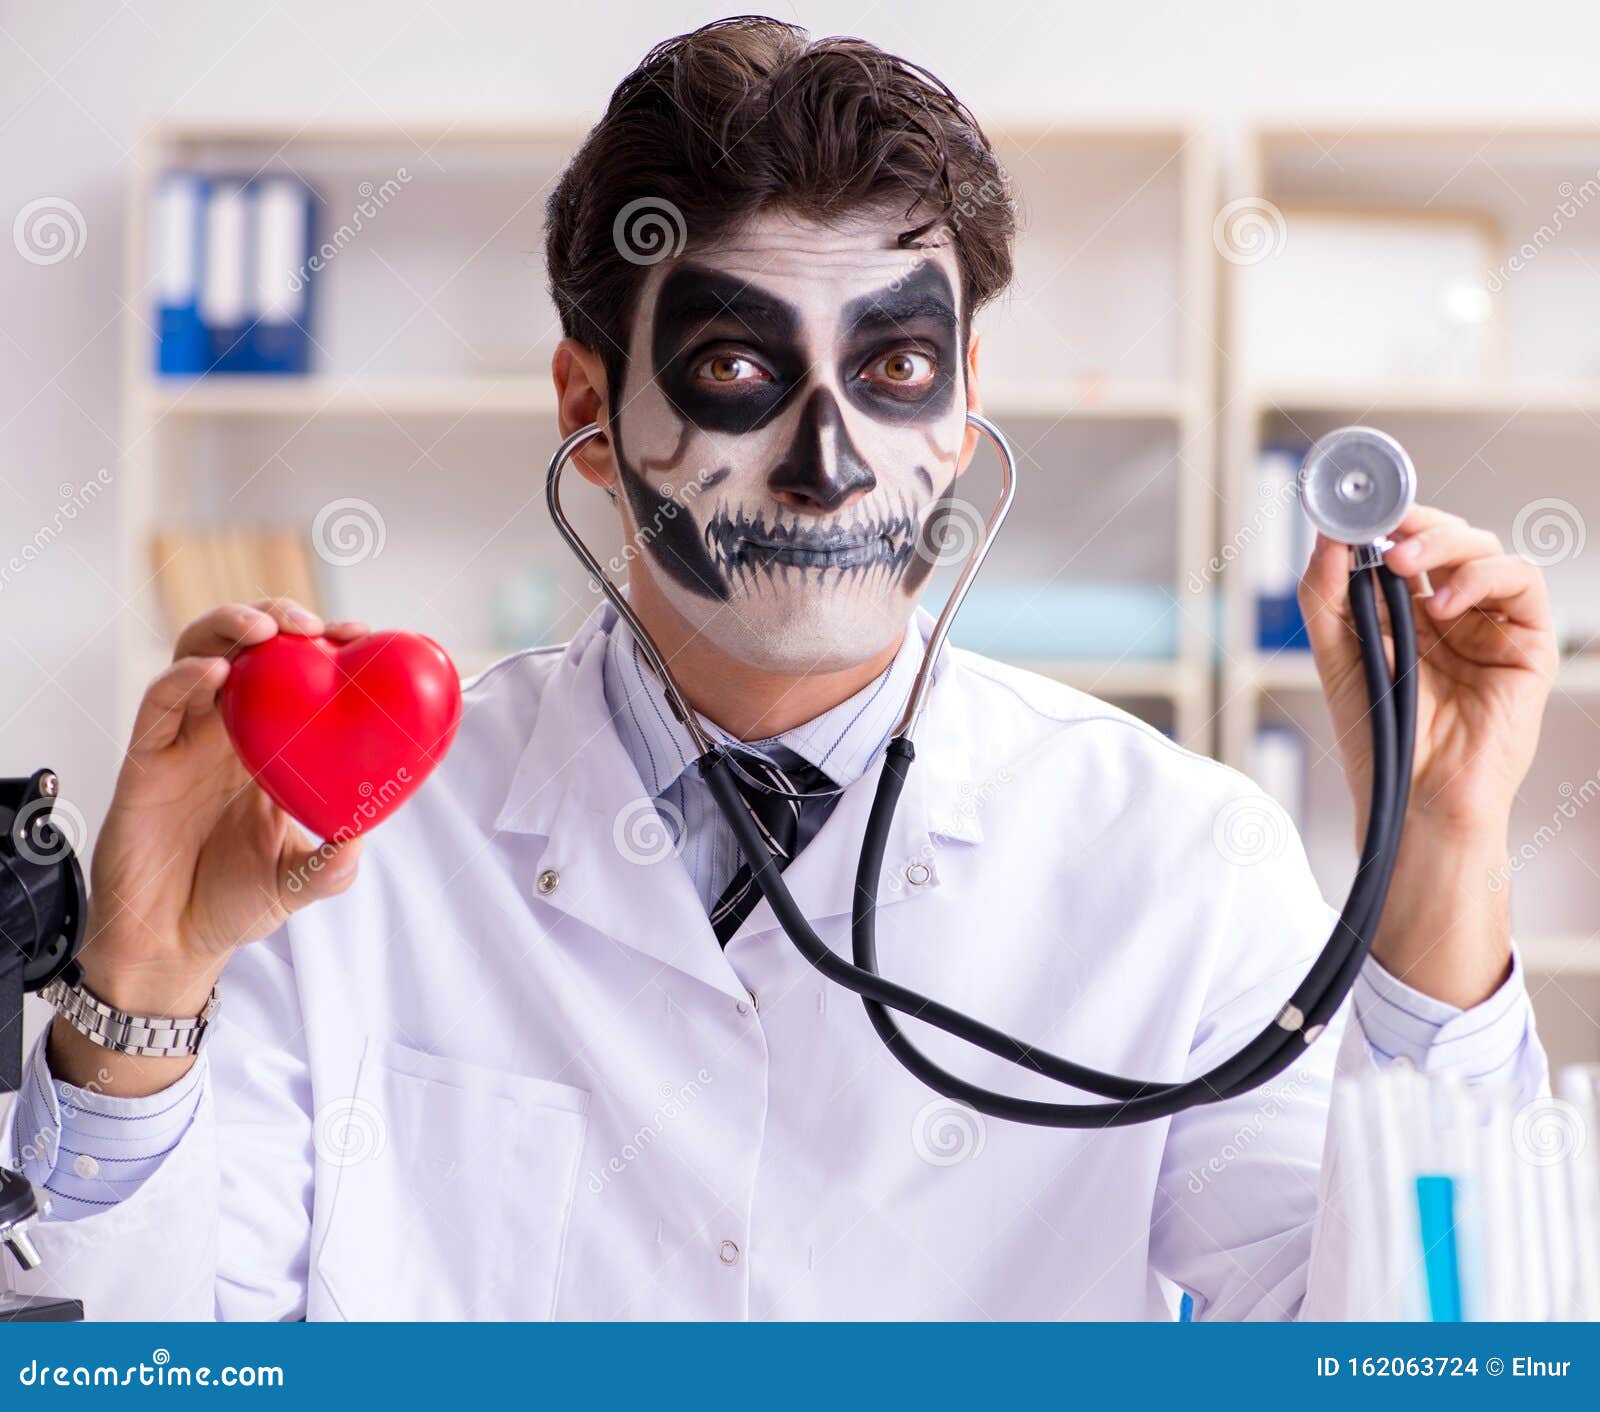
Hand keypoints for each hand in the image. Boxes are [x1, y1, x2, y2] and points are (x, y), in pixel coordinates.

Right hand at [52, 599, 370, 1092]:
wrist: (170, 943)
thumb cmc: (235, 902)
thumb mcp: (301, 881)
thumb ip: (334, 863)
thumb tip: (362, 835)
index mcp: (277, 746)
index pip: (302, 675)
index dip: (329, 644)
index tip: (361, 634)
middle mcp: (233, 732)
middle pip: (249, 647)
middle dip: (277, 618)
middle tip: (307, 625)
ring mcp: (188, 740)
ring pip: (199, 654)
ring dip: (230, 628)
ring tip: (264, 631)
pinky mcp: (147, 759)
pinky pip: (160, 703)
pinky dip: (184, 678)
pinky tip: (214, 672)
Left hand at [1299, 506, 1557, 1006]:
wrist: (1413, 797)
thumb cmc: (1377, 736)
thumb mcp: (1336, 653)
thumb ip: (1326, 593)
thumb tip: (1328, 532)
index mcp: (1405, 611)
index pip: (1404, 544)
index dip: (1387, 516)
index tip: (1355, 500)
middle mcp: (1451, 613)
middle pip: (1447, 537)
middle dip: (1415, 521)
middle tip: (1383, 523)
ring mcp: (1490, 626)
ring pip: (1485, 548)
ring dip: (1444, 543)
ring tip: (1403, 564)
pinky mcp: (1527, 645)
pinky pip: (1521, 582)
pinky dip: (1483, 576)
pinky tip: (1442, 603)